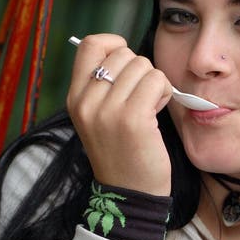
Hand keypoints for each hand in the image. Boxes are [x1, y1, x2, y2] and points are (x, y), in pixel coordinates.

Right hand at [66, 34, 172, 194]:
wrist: (129, 194)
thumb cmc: (122, 153)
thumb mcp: (98, 118)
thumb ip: (102, 85)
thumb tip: (123, 50)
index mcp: (75, 98)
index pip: (89, 45)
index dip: (114, 45)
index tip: (127, 66)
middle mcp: (87, 102)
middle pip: (122, 54)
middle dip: (140, 70)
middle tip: (141, 98)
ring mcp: (109, 111)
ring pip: (143, 65)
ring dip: (154, 83)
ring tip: (149, 108)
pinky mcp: (134, 120)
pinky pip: (157, 81)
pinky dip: (164, 92)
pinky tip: (157, 112)